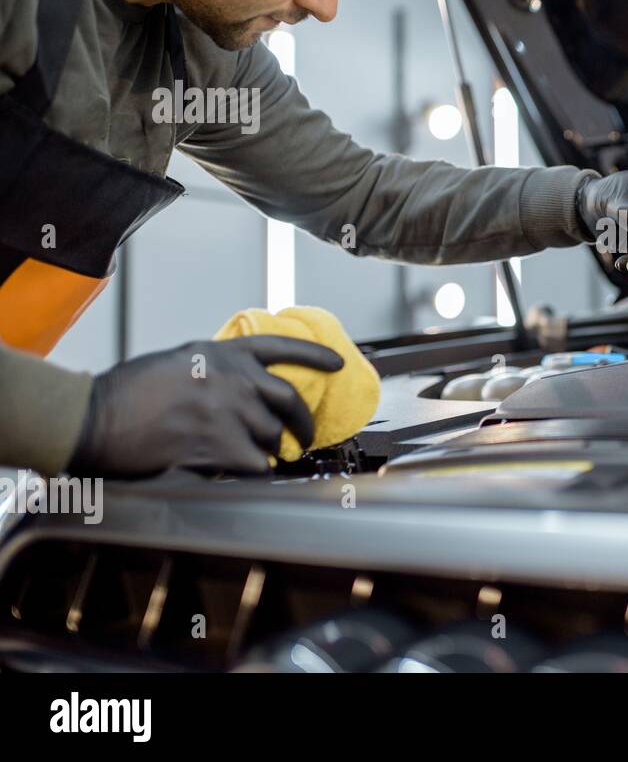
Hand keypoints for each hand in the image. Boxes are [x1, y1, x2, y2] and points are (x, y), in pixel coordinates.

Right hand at [68, 337, 343, 478]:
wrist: (95, 417)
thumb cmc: (127, 391)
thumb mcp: (179, 360)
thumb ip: (216, 368)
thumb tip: (241, 384)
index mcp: (223, 352)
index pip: (283, 347)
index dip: (315, 356)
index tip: (339, 362)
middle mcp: (234, 378)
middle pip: (290, 400)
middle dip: (303, 422)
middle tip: (303, 435)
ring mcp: (230, 411)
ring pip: (274, 436)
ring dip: (271, 451)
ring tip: (259, 457)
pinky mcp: (220, 444)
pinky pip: (256, 464)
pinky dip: (255, 472)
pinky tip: (243, 473)